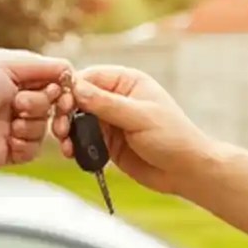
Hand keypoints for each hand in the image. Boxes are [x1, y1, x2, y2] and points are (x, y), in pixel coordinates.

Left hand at [0, 47, 73, 174]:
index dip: (59, 84)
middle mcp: (10, 99)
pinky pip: (34, 147)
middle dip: (44, 102)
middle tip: (24, 105)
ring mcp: (10, 125)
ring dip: (32, 122)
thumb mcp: (3, 63)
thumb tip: (69, 69)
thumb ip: (40, 65)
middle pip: (51, 101)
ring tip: (11, 122)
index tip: (59, 88)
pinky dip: (26, 143)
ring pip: (44, 124)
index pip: (48, 77)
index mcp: (8, 75)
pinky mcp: (9, 150)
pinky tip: (9, 139)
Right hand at [52, 65, 215, 193]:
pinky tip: (71, 153)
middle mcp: (116, 98)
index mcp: (128, 82)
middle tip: (60, 127)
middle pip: (79, 99)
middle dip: (65, 112)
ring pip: (78, 120)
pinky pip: (84, 140)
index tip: (62, 104)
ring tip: (65, 144)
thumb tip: (77, 89)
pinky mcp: (108, 142)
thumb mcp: (140, 117)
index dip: (72, 88)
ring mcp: (111, 120)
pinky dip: (75, 145)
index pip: (90, 77)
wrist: (186, 171)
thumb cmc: (173, 138)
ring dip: (67, 130)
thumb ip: (107, 104)